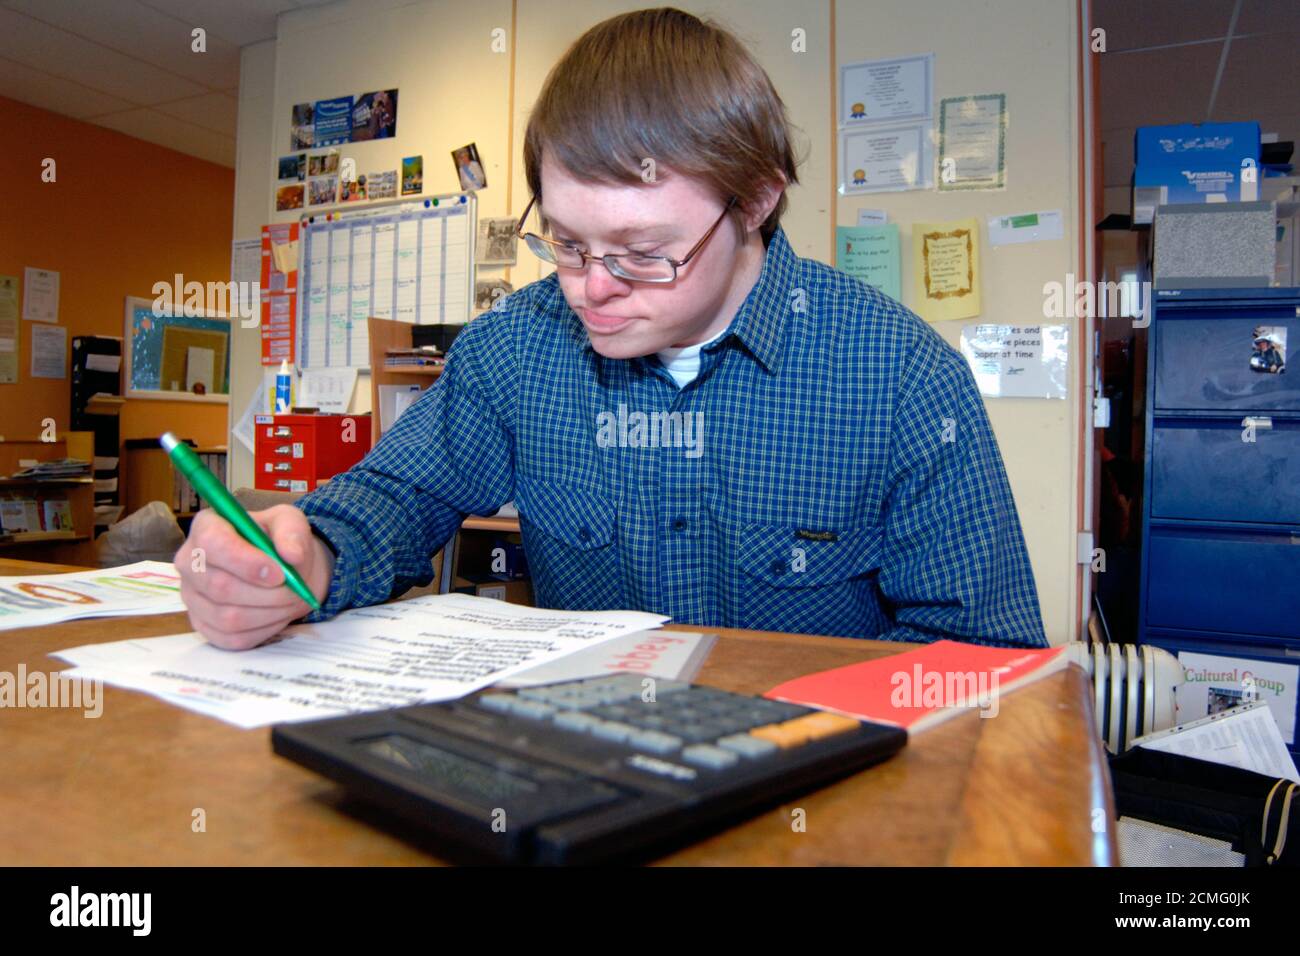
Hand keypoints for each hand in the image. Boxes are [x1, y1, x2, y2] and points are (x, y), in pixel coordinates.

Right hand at [174, 504, 334, 649]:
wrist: (279, 568)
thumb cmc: (277, 541)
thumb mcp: (290, 522)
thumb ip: (292, 532)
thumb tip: (292, 555)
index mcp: (207, 526)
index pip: (211, 544)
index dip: (245, 561)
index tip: (279, 573)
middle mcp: (189, 561)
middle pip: (219, 586)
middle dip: (266, 593)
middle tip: (294, 590)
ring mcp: (191, 596)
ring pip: (227, 617)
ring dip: (269, 613)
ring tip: (290, 600)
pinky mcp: (202, 624)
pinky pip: (232, 638)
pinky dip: (263, 630)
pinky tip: (276, 614)